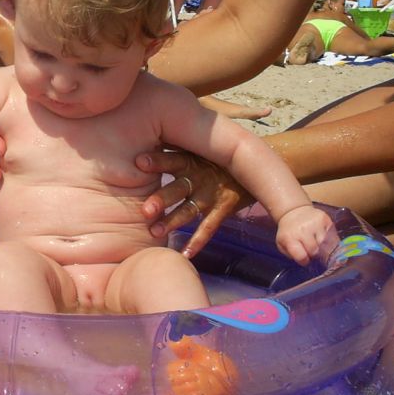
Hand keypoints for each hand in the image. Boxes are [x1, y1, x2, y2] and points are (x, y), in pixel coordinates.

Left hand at [135, 150, 249, 257]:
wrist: (255, 165)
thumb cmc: (214, 157)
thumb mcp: (198, 148)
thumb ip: (175, 149)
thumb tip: (145, 140)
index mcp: (190, 161)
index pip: (171, 159)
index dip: (157, 161)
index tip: (139, 162)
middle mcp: (198, 177)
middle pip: (176, 188)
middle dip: (161, 199)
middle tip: (145, 210)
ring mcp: (211, 193)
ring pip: (189, 209)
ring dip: (173, 221)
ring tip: (156, 232)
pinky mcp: (224, 207)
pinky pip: (209, 226)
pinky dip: (197, 241)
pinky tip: (185, 254)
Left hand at [274, 205, 335, 264]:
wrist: (295, 212)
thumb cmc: (289, 232)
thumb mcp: (282, 244)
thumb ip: (291, 254)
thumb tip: (305, 261)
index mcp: (290, 237)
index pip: (302, 256)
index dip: (305, 261)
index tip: (306, 260)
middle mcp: (303, 229)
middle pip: (315, 251)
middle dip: (314, 254)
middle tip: (312, 252)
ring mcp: (316, 223)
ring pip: (325, 244)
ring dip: (323, 247)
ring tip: (318, 244)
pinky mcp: (326, 219)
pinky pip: (333, 236)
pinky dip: (329, 240)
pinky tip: (323, 238)